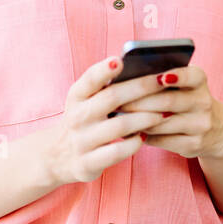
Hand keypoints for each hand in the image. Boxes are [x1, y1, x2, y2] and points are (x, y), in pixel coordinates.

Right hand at [41, 56, 167, 187]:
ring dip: (146, 117)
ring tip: (164, 112)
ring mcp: (81, 141)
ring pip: (120, 125)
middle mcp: (76, 117)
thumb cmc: (85, 120)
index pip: (89, 79)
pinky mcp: (88, 163)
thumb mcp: (86, 101)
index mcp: (76, 96)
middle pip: (112, 97)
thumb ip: (107, 87)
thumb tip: (145, 70)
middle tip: (164, 81)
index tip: (120, 60)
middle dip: (141, 87)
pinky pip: (118, 152)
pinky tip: (145, 136)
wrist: (58, 156)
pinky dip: (135, 143)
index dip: (103, 70)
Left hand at [116, 64, 222, 159]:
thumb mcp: (184, 85)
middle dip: (140, 101)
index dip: (176, 76)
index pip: (191, 75)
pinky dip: (143, 135)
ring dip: (137, 120)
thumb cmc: (186, 100)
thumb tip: (126, 78)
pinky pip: (162, 140)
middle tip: (117, 101)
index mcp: (200, 81)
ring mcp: (200, 125)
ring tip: (118, 116)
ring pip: (162, 123)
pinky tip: (130, 131)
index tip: (158, 77)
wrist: (215, 130)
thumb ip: (162, 78)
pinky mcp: (193, 144)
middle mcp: (204, 102)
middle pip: (169, 101)